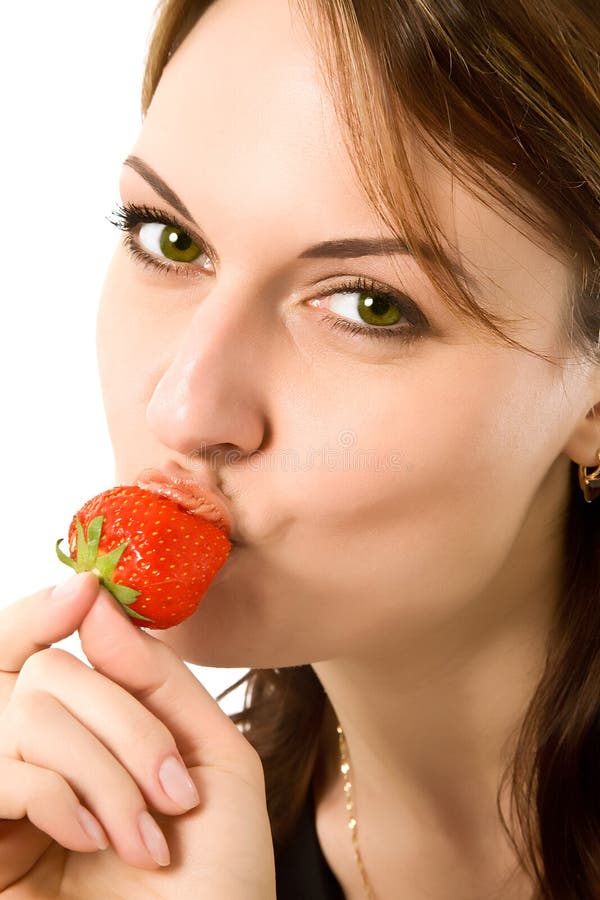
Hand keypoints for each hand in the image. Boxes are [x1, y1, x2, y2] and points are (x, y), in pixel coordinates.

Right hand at [0, 573, 275, 898]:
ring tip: (147, 833)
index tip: (84, 591)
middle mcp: (39, 763)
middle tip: (172, 789)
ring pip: (25, 712)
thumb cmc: (216, 877)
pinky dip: (62, 794)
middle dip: (122, 721)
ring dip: (105, 767)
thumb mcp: (213, 756)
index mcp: (90, 738)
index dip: (46, 613)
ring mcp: (9, 806)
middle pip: (46, 674)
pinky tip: (96, 842)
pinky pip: (4, 771)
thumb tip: (91, 596)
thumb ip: (155, 676)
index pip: (44, 656)